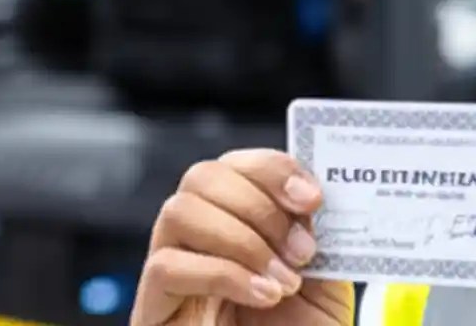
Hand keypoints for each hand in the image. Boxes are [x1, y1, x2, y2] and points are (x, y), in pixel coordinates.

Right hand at [130, 150, 352, 325]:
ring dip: (243, 239)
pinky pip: (166, 265)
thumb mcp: (324, 282)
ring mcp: (169, 275)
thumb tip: (317, 194)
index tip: (313, 199)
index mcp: (238, 224)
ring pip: (178, 210)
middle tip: (302, 250)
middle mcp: (197, 241)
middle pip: (202, 175)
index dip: (272, 169)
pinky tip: (263, 296)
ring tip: (283, 282)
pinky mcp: (151, 309)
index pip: (236, 165)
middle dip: (260, 205)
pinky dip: (224, 274)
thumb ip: (318, 234)